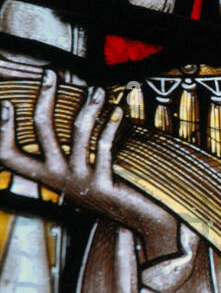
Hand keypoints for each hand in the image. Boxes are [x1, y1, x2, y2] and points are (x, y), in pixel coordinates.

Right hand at [0, 68, 177, 259]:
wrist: (134, 218)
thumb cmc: (105, 190)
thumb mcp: (77, 172)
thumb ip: (66, 150)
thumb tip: (62, 109)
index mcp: (45, 174)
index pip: (10, 156)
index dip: (3, 132)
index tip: (6, 103)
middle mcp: (58, 177)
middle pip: (42, 130)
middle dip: (45, 97)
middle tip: (51, 74)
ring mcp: (80, 180)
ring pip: (77, 132)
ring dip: (88, 106)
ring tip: (98, 90)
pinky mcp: (103, 183)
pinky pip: (104, 146)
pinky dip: (111, 124)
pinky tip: (118, 111)